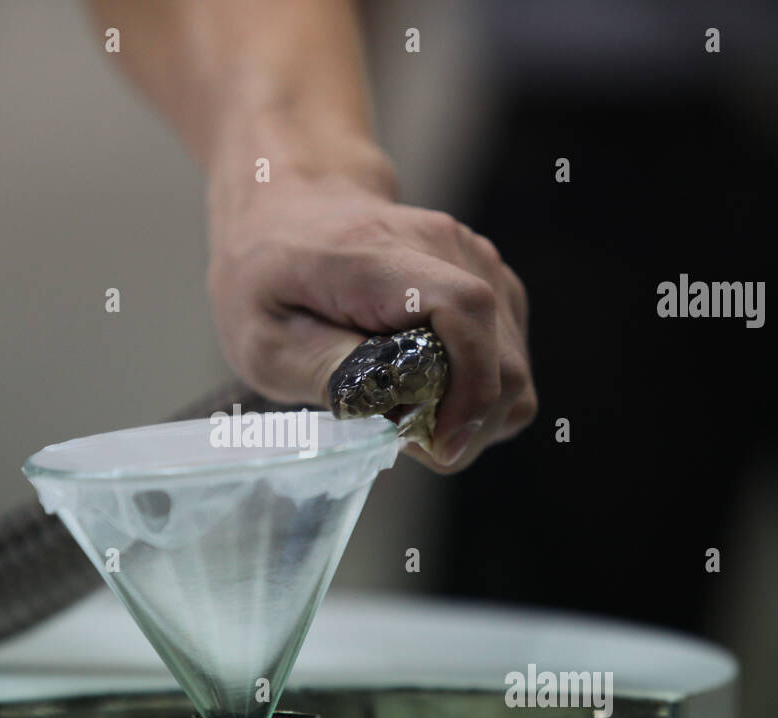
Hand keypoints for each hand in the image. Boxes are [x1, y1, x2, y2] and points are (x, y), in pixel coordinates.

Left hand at [205, 134, 535, 472]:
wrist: (288, 212)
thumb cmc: (267, 279)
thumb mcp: (263, 340)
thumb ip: (325, 373)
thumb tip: (394, 411)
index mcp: (379, 255)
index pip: (464, 309)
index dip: (468, 389)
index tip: (437, 445)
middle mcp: (447, 248)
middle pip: (502, 360)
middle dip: (464, 425)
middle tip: (404, 440)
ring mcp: (478, 262)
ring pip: (514, 370)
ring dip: (471, 417)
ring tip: (409, 417)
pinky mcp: (491, 282)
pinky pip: (508, 362)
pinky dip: (477, 397)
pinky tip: (426, 395)